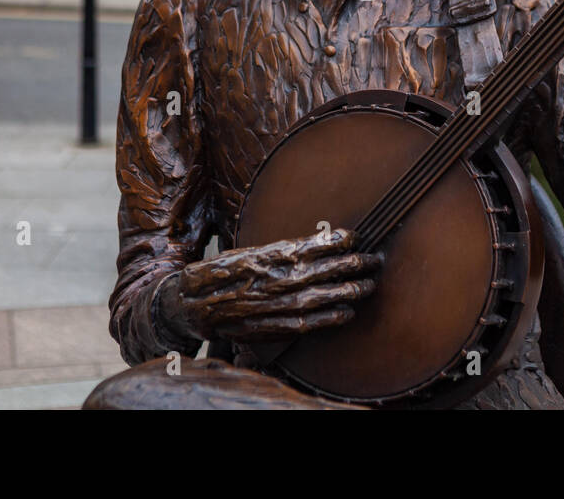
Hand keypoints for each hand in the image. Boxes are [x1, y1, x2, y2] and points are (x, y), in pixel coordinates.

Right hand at [157, 228, 380, 342]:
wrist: (190, 305)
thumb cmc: (219, 274)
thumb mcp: (245, 251)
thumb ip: (278, 250)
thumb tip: (313, 243)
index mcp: (264, 256)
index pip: (308, 246)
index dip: (334, 242)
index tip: (353, 236)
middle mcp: (271, 280)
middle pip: (320, 271)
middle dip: (350, 265)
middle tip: (373, 260)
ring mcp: (272, 306)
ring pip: (318, 298)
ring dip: (347, 291)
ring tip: (367, 285)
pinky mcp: (271, 327)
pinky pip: (306, 324)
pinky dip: (329, 318)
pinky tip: (347, 312)